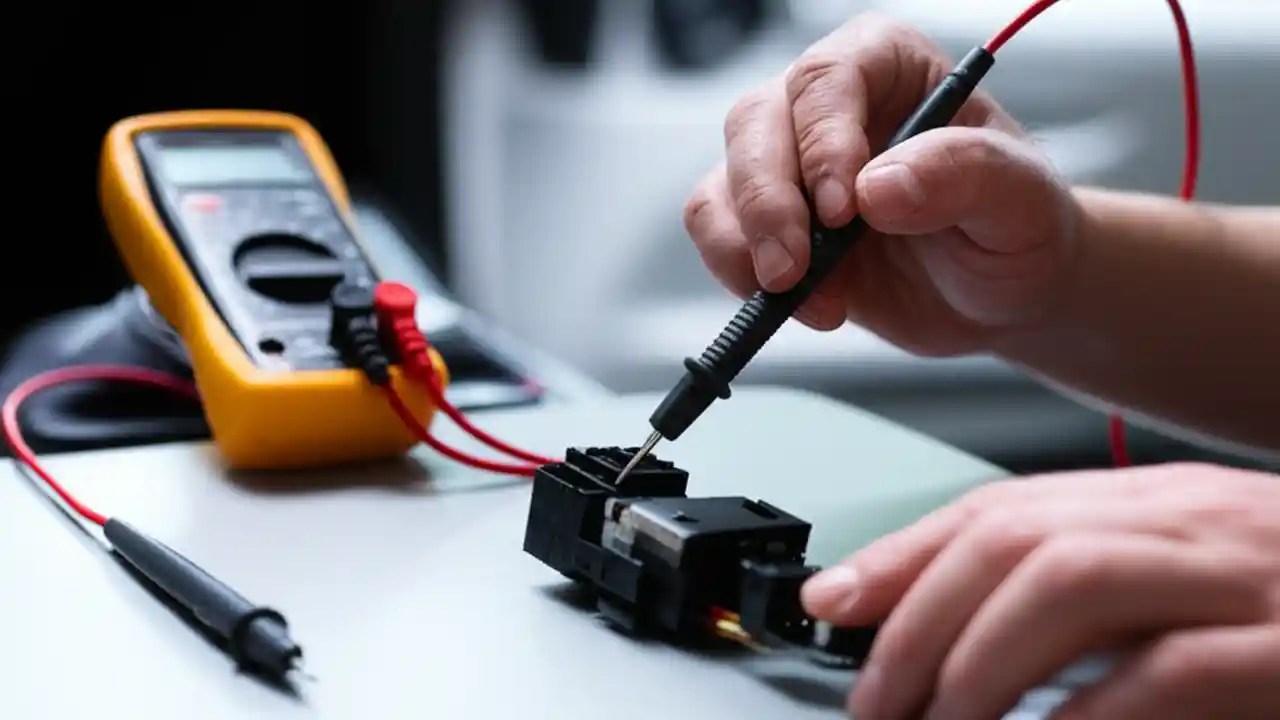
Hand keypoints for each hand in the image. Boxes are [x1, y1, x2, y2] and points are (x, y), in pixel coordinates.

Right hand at [684, 13, 1081, 355]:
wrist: (999, 291)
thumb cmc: (1016, 229)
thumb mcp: (1022, 200)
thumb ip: (965, 176)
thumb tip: (878, 186)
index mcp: (889, 65)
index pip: (828, 79)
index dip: (822, 142)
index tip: (841, 211)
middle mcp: (825, 103)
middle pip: (755, 124)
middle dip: (766, 204)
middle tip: (794, 271)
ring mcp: (787, 162)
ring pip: (723, 181)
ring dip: (745, 246)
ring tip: (809, 299)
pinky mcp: (766, 221)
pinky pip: (717, 232)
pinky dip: (739, 274)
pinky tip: (804, 305)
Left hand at [800, 463, 1279, 718]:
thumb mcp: (1182, 587)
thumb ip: (1089, 603)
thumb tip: (961, 633)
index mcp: (1160, 504)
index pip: (1002, 507)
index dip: (904, 551)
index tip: (834, 601)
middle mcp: (1194, 520)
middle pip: (1016, 537)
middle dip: (921, 617)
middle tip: (873, 699)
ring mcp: (1249, 577)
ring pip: (1071, 580)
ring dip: (979, 658)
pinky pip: (1170, 671)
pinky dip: (1088, 715)